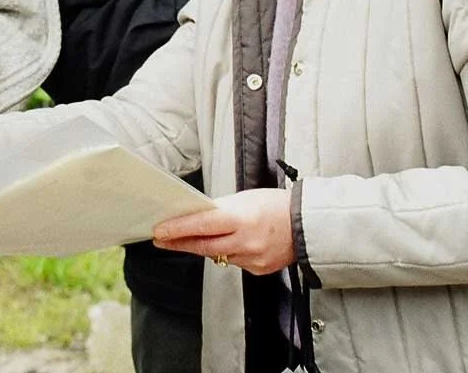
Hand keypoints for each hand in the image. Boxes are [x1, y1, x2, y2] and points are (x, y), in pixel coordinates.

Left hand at [152, 188, 294, 274]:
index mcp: (241, 219)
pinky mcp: (258, 269)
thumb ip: (220, 210)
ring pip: (217, 255)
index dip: (178, 230)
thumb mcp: (244, 200)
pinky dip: (225, 253)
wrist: (308, 225)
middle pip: (204, 246)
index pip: (202, 226)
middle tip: (160, 239)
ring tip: (184, 239)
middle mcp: (246, 242)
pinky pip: (234, 262)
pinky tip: (223, 244)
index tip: (159, 231)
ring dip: (201, 247)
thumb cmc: (276, 206)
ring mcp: (253, 258)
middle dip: (179, 242)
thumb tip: (196, 216)